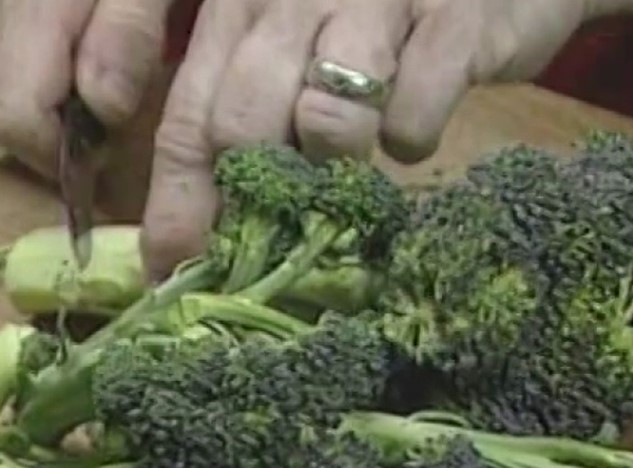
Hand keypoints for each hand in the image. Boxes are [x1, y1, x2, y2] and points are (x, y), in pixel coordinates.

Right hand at [0, 0, 173, 178]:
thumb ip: (128, 35)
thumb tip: (102, 110)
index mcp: (19, 7)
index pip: (16, 123)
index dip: (65, 149)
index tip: (105, 140)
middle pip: (0, 115)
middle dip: (56, 121)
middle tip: (100, 86)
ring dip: (24, 98)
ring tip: (67, 56)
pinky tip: (24, 59)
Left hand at [141, 0, 590, 279]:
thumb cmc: (387, 9)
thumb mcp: (304, 42)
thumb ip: (251, 113)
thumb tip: (199, 238)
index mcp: (243, 5)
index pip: (189, 118)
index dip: (179, 205)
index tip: (178, 276)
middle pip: (242, 124)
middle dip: (259, 198)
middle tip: (288, 236)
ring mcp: (375, 3)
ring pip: (326, 122)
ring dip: (339, 165)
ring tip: (358, 160)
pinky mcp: (453, 23)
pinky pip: (413, 117)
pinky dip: (412, 139)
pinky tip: (417, 121)